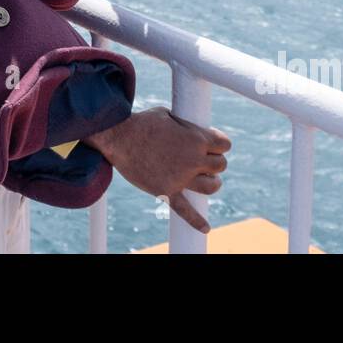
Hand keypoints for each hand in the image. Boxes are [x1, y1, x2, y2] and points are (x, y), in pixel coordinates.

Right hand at [85, 107, 231, 232]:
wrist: (118, 138)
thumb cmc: (141, 122)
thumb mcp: (167, 115)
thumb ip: (183, 125)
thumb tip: (189, 129)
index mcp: (196, 139)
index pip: (225, 144)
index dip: (219, 143)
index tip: (211, 144)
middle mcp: (193, 159)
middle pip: (220, 165)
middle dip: (214, 161)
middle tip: (204, 159)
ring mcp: (181, 177)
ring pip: (211, 187)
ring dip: (212, 183)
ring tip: (208, 180)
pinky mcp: (166, 191)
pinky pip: (185, 210)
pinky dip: (196, 220)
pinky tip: (205, 227)